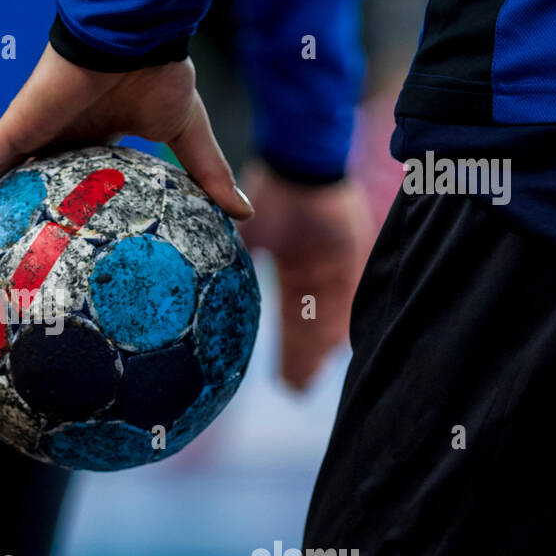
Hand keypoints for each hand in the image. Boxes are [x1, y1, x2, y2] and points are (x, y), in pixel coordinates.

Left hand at [0, 43, 252, 252]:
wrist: (136, 31)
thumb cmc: (159, 71)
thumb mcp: (184, 135)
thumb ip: (205, 175)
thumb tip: (243, 214)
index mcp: (86, 141)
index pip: (59, 183)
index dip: (49, 211)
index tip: (44, 244)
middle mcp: (51, 138)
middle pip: (16, 184)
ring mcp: (29, 132)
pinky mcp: (15, 126)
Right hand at [236, 162, 373, 390]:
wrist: (298, 166)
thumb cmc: (270, 195)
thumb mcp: (245, 234)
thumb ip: (232, 261)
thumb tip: (201, 289)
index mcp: (292, 268)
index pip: (288, 315)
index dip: (284, 346)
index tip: (277, 375)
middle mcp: (315, 273)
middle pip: (308, 323)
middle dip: (300, 356)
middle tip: (294, 389)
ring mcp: (336, 266)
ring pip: (328, 316)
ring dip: (319, 347)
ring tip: (309, 377)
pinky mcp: (354, 255)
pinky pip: (349, 295)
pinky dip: (342, 321)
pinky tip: (336, 348)